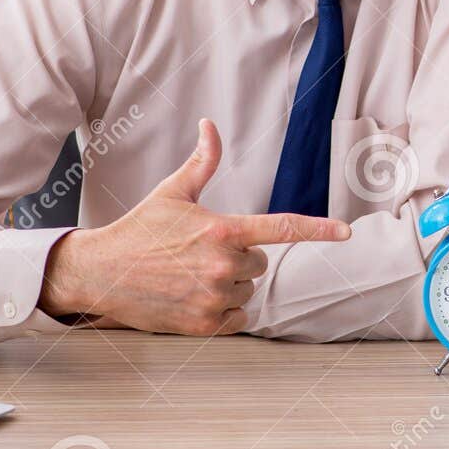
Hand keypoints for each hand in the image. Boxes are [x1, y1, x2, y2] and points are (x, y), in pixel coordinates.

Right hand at [38, 118, 349, 335]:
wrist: (102, 273)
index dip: (319, 229)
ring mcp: (214, 296)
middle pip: (259, 263)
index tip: (346, 232)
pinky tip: (194, 297)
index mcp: (223, 229)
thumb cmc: (140, 229)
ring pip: (247, 289)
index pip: (282, 228)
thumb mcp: (173, 192)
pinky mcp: (203, 324)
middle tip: (200, 252)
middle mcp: (223, 264)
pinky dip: (223, 310)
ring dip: (229, 284)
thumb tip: (209, 125)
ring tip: (191, 275)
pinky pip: (237, 317)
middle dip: (238, 257)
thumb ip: (202, 161)